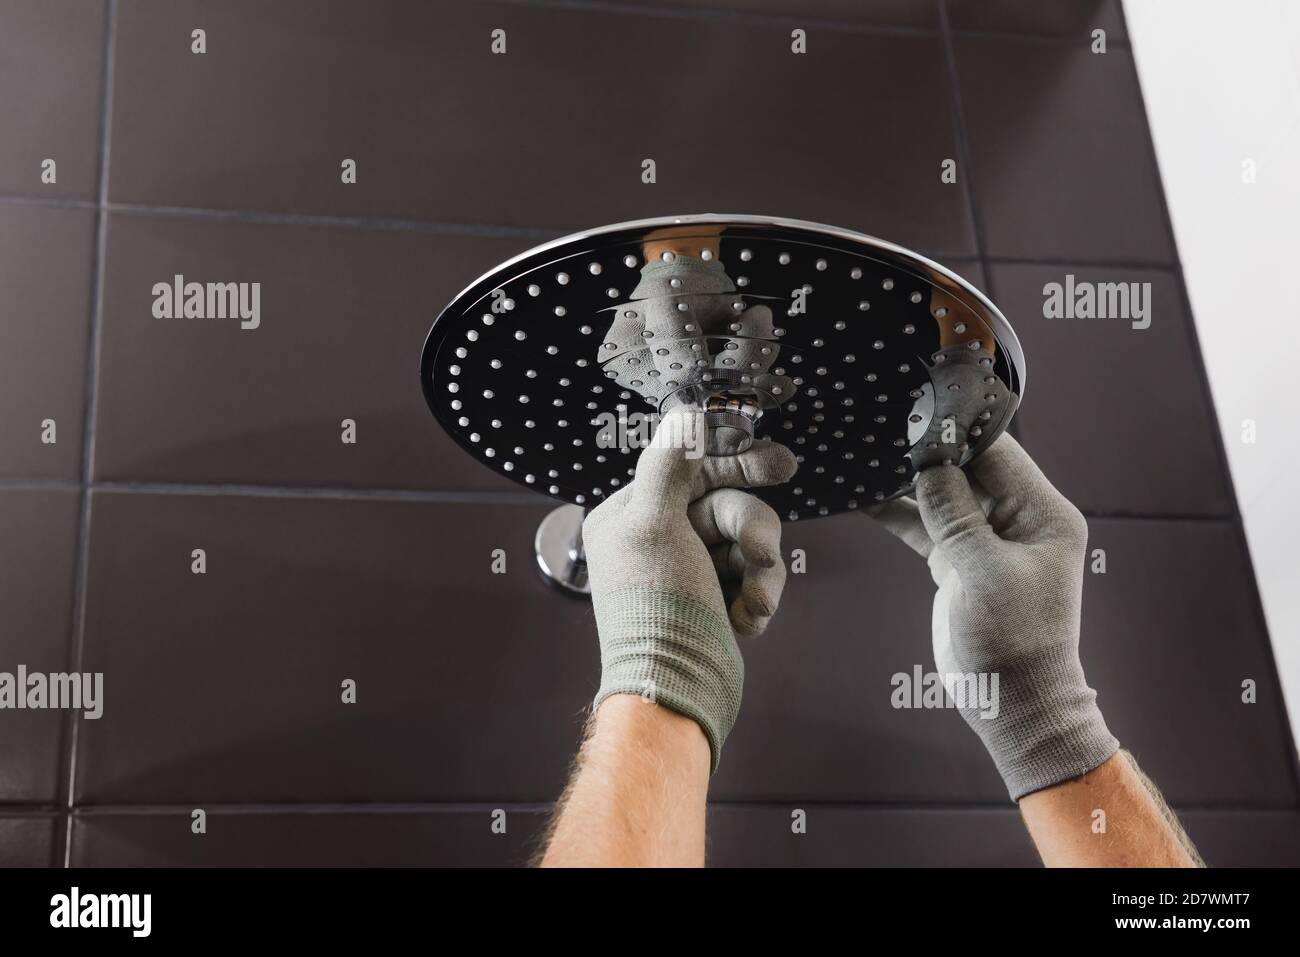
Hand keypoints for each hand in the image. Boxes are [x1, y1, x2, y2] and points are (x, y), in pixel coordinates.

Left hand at [582, 407, 795, 770]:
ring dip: (759, 572)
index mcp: (630, 516)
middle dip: (750, 530)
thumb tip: (683, 414)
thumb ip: (669, 463)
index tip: (778, 464)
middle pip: (726, 507)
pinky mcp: (714, 602)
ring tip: (754, 599)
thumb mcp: (655, 524)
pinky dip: (756, 599)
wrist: (675, 691)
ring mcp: (687, 573)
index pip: (690, 472)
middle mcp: (656, 540)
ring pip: (747, 543)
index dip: (735, 466)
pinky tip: (745, 620)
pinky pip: (753, 579)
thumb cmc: (655, 610)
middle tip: (766, 549)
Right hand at [869, 433, 1117, 799]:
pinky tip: (863, 495)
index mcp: (1042, 515)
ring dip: (905, 480)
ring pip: (942, 493)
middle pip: (968, 467)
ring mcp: (986, 539)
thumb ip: (956, 516)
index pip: (999, 453)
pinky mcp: (958, 560)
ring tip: (864, 455)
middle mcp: (1018, 519)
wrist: (1012, 703)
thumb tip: (930, 465)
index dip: (958, 431)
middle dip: (927, 450)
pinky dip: (897, 511)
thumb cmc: (1014, 643)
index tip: (916, 410)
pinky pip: (925, 523)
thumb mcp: (985, 575)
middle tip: (882, 427)